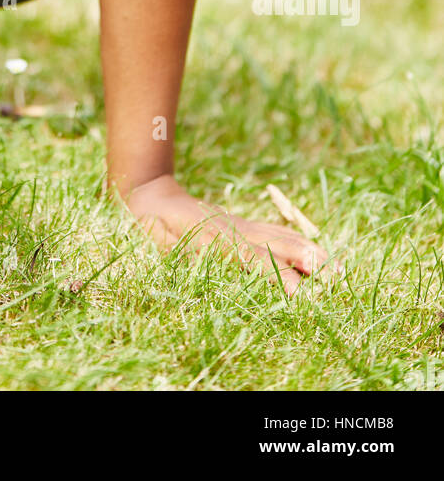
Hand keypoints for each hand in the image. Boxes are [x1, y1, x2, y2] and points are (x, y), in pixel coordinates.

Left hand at [125, 174, 335, 295]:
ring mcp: (240, 226)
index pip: (254, 259)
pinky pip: (273, 232)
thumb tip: (203, 261)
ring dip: (309, 252)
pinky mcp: (241, 225)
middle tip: (334, 276)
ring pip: (279, 237)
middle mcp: (234, 232)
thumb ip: (182, 249)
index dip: (277, 275)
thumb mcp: (161, 241)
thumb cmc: (152, 227)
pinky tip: (315, 253)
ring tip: (337, 269)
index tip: (300, 292)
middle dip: (306, 261)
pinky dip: (296, 242)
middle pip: (276, 245)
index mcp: (215, 240)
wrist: (150, 196)